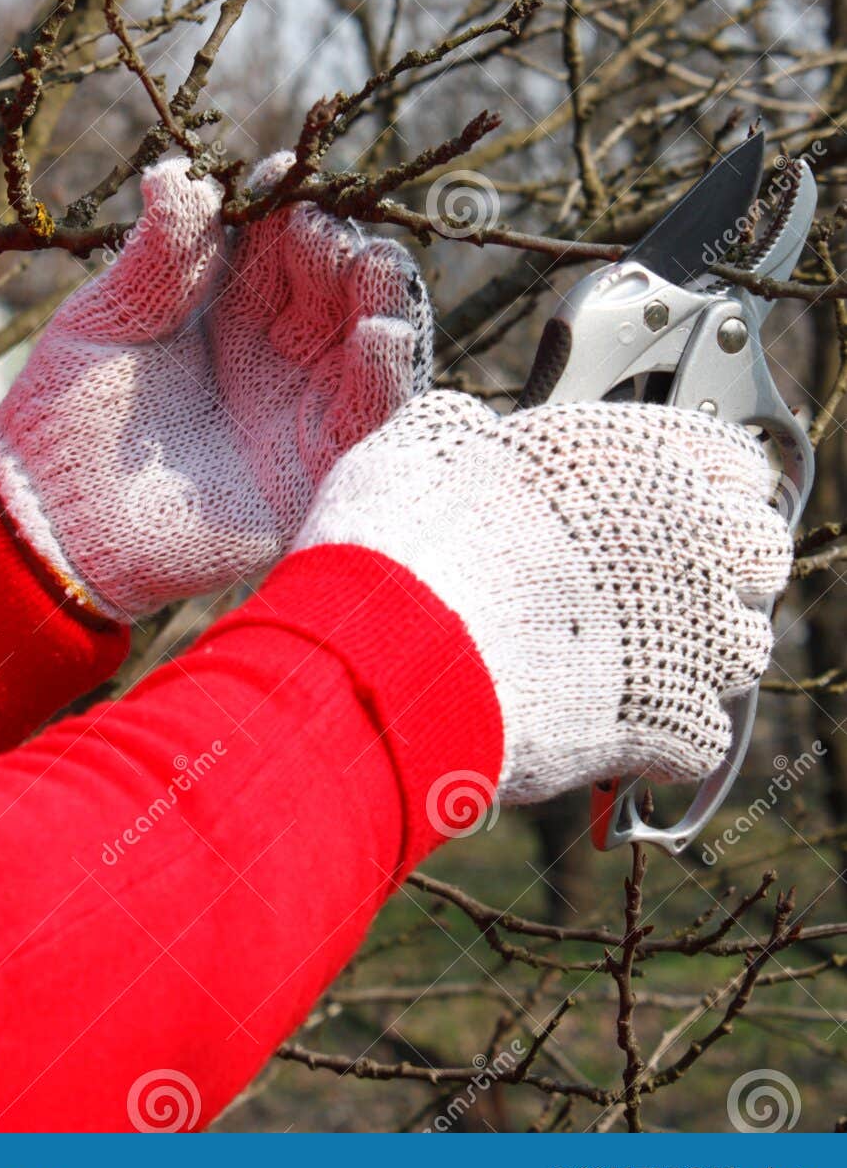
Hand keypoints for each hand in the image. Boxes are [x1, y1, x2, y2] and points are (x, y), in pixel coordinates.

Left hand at [0, 156, 431, 620]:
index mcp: (230, 304)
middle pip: (337, 286)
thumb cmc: (65, 410)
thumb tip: (177, 172)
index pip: (279, 242)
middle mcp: (278, 350)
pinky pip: (368, 420)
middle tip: (327, 228)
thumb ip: (155, 256)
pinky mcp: (315, 469)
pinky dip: (387, 378)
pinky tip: (383, 335)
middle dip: (342, 249)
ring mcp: (301, 407)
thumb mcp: (108, 318)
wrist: (50, 517)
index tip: (280, 176)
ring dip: (385, 300)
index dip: (287, 206)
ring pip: (368, 343)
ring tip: (377, 265)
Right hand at [293, 393, 792, 803]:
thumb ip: (471, 433)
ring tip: (625, 661)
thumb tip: (463, 431)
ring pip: (743, 648)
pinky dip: (662, 736)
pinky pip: (702, 734)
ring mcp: (696, 633)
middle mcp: (693, 538)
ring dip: (696, 654)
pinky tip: (608, 723)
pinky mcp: (676, 720)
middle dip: (717, 570)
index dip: (703, 487)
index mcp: (644, 456)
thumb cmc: (412, 532)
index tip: (669, 506)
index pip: (736, 462)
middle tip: (650, 584)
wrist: (406, 645)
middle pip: (760, 554)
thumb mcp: (431, 443)